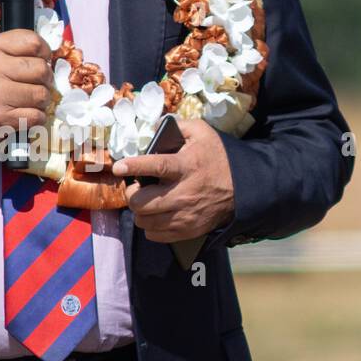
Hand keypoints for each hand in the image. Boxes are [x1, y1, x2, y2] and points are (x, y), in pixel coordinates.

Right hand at [0, 29, 54, 149]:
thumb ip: (14, 50)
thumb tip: (50, 55)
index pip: (33, 42)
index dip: (45, 52)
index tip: (43, 60)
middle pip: (41, 69)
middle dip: (46, 79)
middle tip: (38, 84)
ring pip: (42, 94)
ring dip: (42, 100)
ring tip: (30, 100)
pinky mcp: (0, 118)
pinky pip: (37, 116)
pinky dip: (37, 117)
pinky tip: (25, 114)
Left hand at [111, 118, 234, 240]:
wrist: (242, 188)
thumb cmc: (217, 158)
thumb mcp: (203, 133)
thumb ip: (179, 126)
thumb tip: (154, 126)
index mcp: (186, 166)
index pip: (156, 166)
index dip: (134, 167)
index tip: (119, 167)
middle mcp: (184, 193)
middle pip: (142, 202)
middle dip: (131, 195)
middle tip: (136, 189)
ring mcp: (185, 215)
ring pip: (145, 221)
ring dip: (139, 211)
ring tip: (145, 202)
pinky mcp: (187, 230)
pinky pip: (155, 235)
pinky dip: (150, 226)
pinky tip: (156, 215)